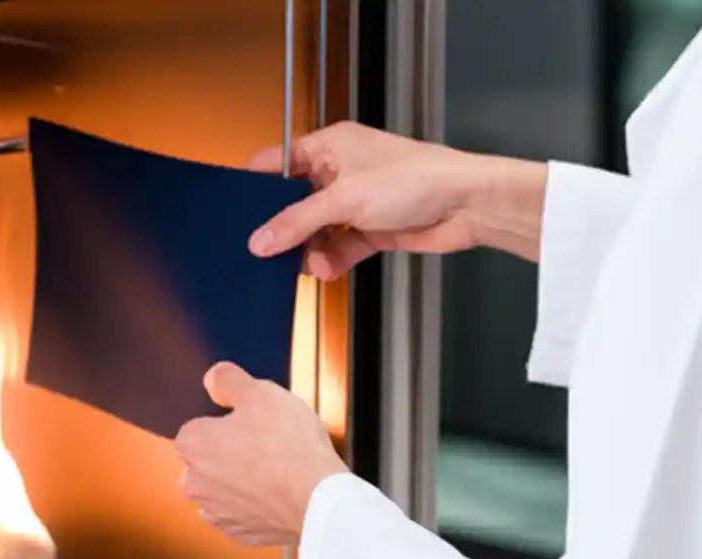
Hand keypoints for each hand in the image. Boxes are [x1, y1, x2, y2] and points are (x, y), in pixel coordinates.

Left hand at [175, 362, 349, 546]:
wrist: (318, 499)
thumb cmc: (289, 446)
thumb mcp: (260, 392)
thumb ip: (227, 381)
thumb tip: (213, 379)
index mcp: (192, 445)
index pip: (199, 426)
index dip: (227, 421)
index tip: (251, 422)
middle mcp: (195, 484)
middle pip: (209, 460)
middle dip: (232, 452)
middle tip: (268, 444)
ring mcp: (218, 513)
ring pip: (226, 489)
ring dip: (243, 481)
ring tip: (277, 470)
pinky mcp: (241, 534)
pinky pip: (245, 514)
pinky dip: (259, 505)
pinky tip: (280, 493)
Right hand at [246, 121, 547, 277]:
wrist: (467, 206)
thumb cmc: (419, 179)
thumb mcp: (345, 199)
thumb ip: (297, 222)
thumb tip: (260, 239)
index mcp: (329, 146)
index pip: (277, 162)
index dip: (254, 185)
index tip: (234, 210)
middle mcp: (340, 171)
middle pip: (294, 203)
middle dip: (284, 229)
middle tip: (267, 250)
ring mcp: (356, 202)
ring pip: (316, 231)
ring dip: (310, 251)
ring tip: (308, 265)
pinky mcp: (371, 229)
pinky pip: (339, 247)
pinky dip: (332, 260)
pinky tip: (329, 270)